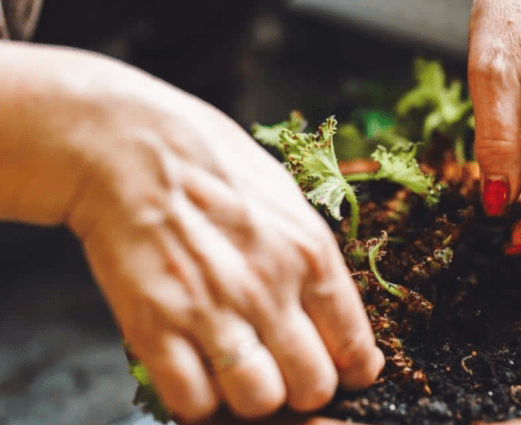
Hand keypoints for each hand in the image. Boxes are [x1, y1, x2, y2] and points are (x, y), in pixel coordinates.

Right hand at [24, 51, 382, 420]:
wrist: (125, 144)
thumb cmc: (208, 160)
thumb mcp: (284, 195)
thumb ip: (311, 254)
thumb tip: (333, 304)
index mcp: (309, 253)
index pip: (354, 344)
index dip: (353, 369)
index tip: (345, 372)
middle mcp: (269, 288)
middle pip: (313, 386)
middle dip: (304, 388)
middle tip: (286, 372)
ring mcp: (212, 311)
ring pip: (259, 402)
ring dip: (253, 398)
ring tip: (239, 374)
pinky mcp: (155, 327)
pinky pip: (193, 402)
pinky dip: (199, 402)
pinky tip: (196, 375)